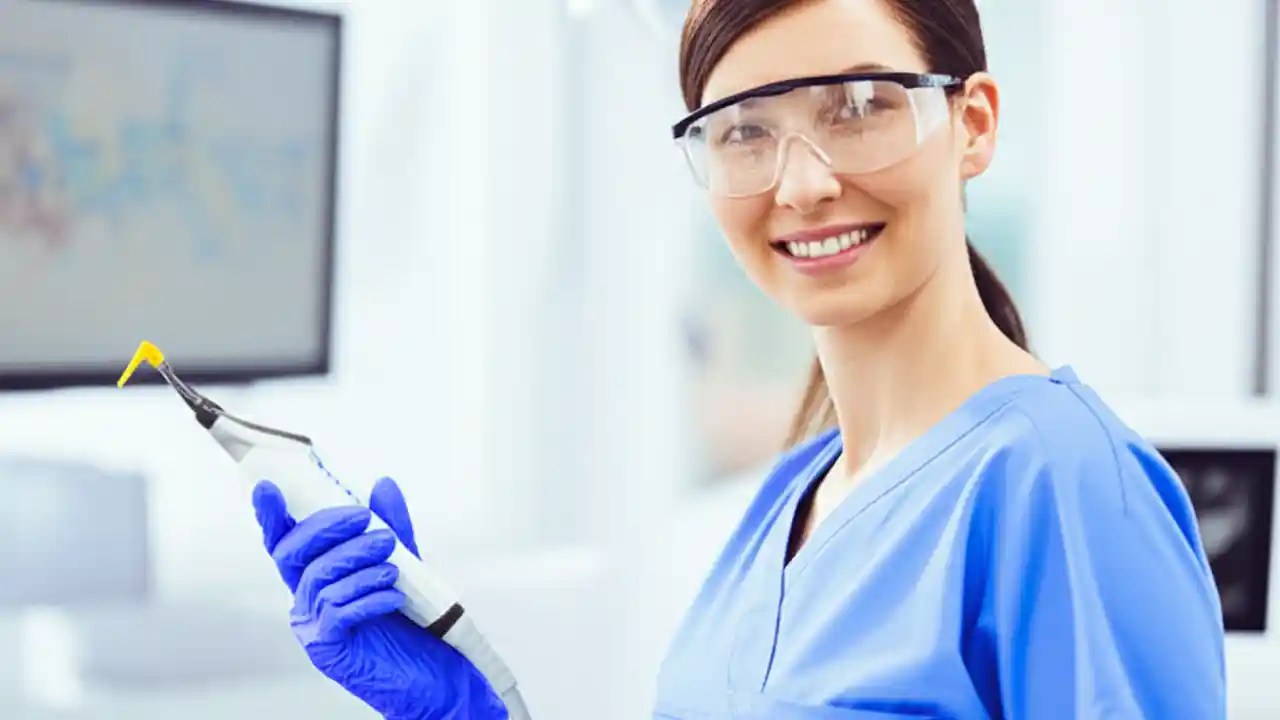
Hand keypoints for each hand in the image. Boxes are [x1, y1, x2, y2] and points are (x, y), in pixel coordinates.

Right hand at [252, 477, 507, 719]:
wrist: (435, 673)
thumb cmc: (412, 621)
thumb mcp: (405, 564)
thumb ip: (392, 526)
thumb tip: (383, 484)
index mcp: (317, 576)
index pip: (286, 542)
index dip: (272, 516)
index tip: (268, 488)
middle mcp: (306, 600)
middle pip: (294, 554)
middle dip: (328, 529)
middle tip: (367, 520)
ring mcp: (312, 627)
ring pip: (320, 580)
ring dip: (358, 563)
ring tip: (393, 562)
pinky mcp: (328, 650)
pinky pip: (337, 613)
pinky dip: (367, 598)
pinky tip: (394, 594)